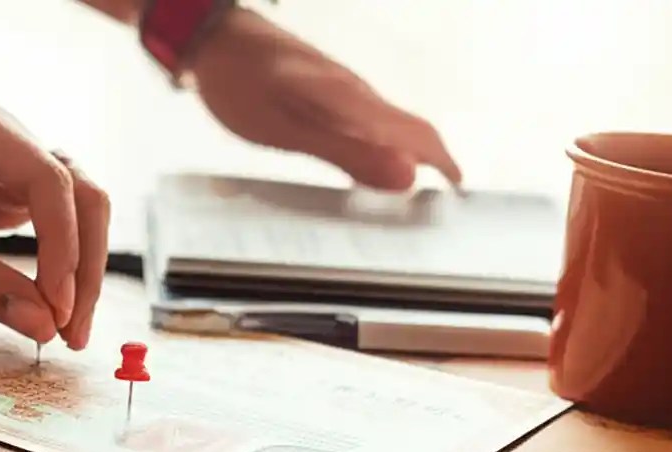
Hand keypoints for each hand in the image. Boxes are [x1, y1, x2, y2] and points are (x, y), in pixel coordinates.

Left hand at [0, 92, 109, 349]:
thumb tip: (47, 327)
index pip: (53, 185)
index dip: (64, 250)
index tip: (58, 309)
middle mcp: (3, 133)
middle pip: (79, 195)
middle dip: (82, 264)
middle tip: (74, 330)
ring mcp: (3, 160)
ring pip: (73, 212)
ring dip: (76, 268)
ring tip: (67, 326)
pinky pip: (46, 226)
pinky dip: (53, 265)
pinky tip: (50, 305)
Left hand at [189, 8, 461, 190]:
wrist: (212, 36)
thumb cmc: (239, 84)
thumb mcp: (289, 131)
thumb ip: (347, 154)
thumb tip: (407, 176)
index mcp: (353, 103)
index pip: (418, 135)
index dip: (445, 166)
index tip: (459, 194)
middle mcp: (357, 92)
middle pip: (412, 128)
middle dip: (434, 161)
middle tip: (444, 196)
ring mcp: (343, 87)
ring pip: (391, 123)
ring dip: (410, 152)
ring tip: (414, 186)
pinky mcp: (328, 87)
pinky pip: (369, 117)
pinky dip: (382, 141)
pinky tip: (371, 157)